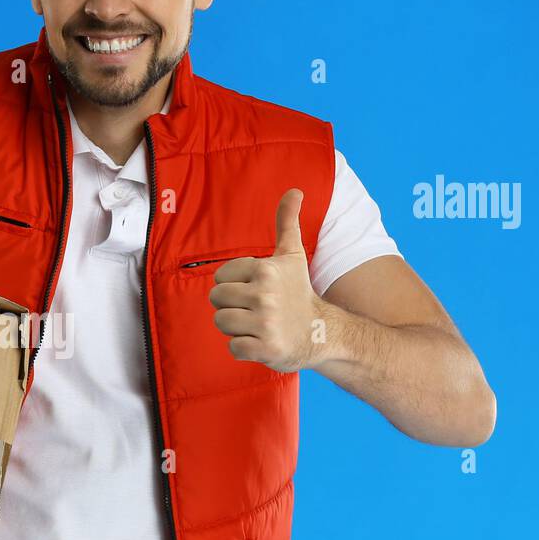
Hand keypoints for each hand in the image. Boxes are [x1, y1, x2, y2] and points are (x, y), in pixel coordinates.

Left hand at [208, 188, 323, 373]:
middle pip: (216, 300)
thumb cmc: (299, 291)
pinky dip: (244, 348)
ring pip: (221, 322)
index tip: (257, 291)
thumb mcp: (291, 255)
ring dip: (236, 327)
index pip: (219, 278)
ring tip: (258, 325)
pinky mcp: (265, 348)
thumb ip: (287, 222)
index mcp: (265, 270)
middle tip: (256, 310)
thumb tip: (294, 190)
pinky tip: (262, 341)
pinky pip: (233, 347)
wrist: (322, 332)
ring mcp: (265, 323)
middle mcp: (265, 295)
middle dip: (232, 306)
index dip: (234, 286)